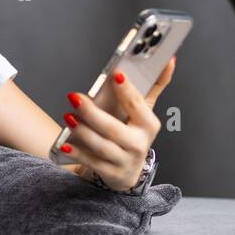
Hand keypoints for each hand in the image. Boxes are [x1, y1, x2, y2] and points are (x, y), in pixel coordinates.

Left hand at [62, 56, 175, 190]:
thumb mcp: (144, 112)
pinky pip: (92, 163)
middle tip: (74, 97)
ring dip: (83, 132)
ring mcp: (125, 161)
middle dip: (92, 113)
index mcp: (149, 125)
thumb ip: (156, 86)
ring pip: (102, 146)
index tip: (116, 74)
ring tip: (68, 117)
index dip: (127, 90)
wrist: (127, 171)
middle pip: (114, 128)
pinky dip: (77, 154)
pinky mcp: (111, 174)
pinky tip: (64, 145)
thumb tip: (169, 60)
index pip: (137, 104)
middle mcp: (139, 144)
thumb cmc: (133, 134)